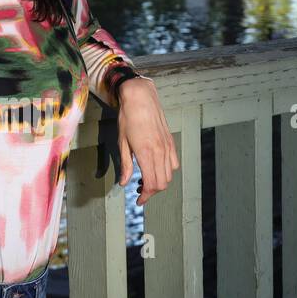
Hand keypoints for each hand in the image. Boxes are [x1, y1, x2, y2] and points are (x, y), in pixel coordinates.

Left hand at [116, 77, 177, 204]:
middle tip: (139, 191)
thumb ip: (125, 165)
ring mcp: (167, 146)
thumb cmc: (127, 118)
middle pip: (162, 183)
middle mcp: (160, 152)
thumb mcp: (122, 142)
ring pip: (169, 175)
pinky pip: (173, 163)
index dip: (146, 196)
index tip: (138, 200)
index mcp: (146, 153)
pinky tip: (155, 167)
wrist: (140, 97)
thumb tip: (124, 183)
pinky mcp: (170, 141)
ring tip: (146, 180)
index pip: (152, 184)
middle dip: (151, 191)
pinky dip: (166, 171)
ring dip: (159, 182)